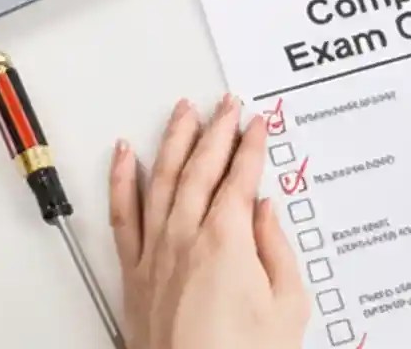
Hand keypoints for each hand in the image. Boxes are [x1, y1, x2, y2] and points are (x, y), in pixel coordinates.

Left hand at [109, 96, 309, 348]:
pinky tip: (126, 156)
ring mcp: (155, 255)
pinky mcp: (133, 274)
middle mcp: (185, 239)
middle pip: (201, 169)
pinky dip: (123, 180)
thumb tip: (268, 215)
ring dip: (175, 140)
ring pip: (162, 180)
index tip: (259, 124)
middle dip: (217, 130)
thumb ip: (277, 250)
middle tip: (228, 105)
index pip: (241, 177)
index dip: (252, 145)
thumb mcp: (287, 305)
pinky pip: (124, 215)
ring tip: (183, 112)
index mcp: (227, 241)